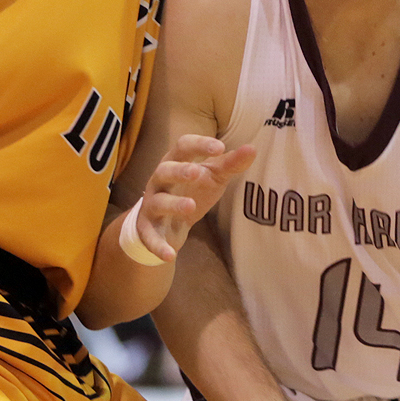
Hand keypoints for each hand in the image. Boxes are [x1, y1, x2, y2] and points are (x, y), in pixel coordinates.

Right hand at [131, 134, 255, 261]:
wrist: (167, 224)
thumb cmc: (192, 191)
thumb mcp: (213, 177)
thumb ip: (230, 164)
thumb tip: (252, 149)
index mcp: (175, 161)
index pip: (183, 146)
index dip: (200, 144)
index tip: (221, 147)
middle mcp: (159, 180)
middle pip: (164, 170)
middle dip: (179, 170)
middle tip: (197, 172)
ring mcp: (152, 204)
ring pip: (158, 202)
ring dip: (173, 204)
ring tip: (190, 207)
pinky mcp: (147, 228)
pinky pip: (149, 236)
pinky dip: (158, 246)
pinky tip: (170, 256)